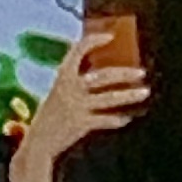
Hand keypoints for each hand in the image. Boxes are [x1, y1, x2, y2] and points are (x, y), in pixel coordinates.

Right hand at [8, 34, 149, 181]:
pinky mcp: (82, 124)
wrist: (38, 144)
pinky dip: (117, 119)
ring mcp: (77, 106)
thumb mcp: (57, 94)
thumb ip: (74, 83)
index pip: (77, 51)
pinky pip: (105, 120)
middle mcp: (70, 89)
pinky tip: (126, 118)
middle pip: (103, 76)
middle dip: (125, 73)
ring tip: (144, 92)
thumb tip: (100, 74)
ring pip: (110, 98)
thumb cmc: (48, 119)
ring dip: (129, 95)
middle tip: (141, 73)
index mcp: (61, 78)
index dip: (94, 41)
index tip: (110, 37)